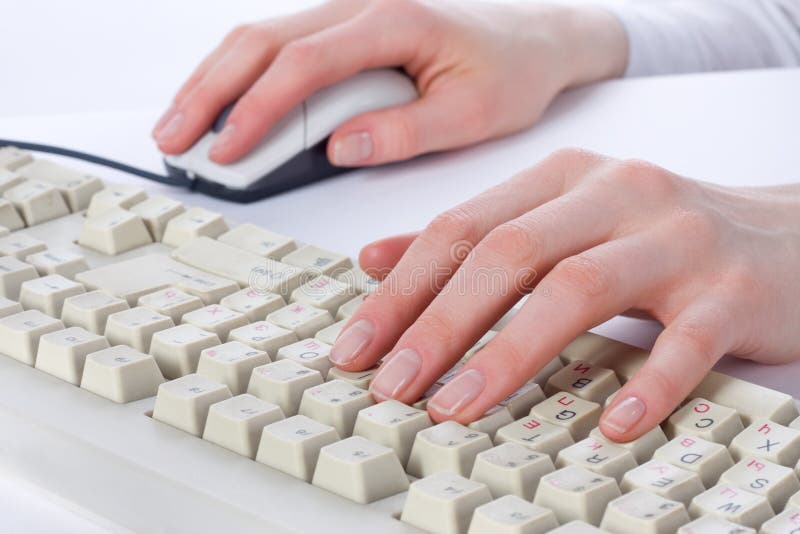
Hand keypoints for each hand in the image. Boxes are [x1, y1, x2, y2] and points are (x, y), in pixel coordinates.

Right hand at [153, 0, 626, 164]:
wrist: (535, 38)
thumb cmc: (510, 72)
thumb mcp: (473, 113)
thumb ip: (407, 131)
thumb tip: (340, 146)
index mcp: (393, 21)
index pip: (305, 65)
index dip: (258, 110)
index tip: (226, 152)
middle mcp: (361, 5)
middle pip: (261, 40)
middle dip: (208, 91)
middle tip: (172, 139)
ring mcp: (348, 11)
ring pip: (260, 37)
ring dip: (212, 80)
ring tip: (178, 125)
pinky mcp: (344, 27)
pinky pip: (278, 45)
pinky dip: (239, 75)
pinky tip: (219, 103)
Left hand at [331, 148, 799, 441]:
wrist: (782, 237)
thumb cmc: (656, 236)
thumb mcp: (559, 220)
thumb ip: (471, 238)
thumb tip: (376, 259)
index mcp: (564, 177)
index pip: (463, 228)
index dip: (402, 289)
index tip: (357, 347)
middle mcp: (616, 193)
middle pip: (509, 254)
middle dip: (438, 324)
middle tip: (393, 385)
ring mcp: (677, 238)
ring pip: (580, 288)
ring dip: (510, 354)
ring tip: (459, 408)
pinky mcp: (731, 291)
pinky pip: (684, 340)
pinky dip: (645, 383)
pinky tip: (609, 424)